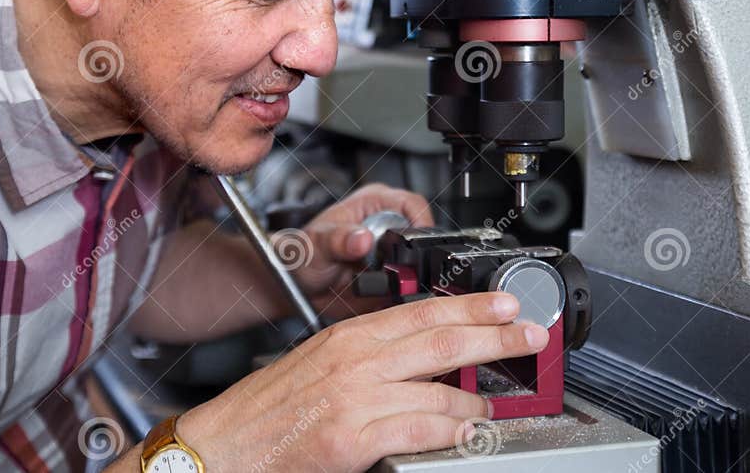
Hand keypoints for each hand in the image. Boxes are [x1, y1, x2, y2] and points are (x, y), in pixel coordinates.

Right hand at [177, 292, 548, 471]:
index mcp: (346, 336)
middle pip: (440, 339)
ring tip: (494, 403)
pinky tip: (466, 432)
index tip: (503, 301)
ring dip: (477, 398)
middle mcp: (354, 360)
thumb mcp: (319, 363)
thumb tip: (421, 356)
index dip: (469, 305)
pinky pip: (419, 428)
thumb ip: (368, 356)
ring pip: (438, 388)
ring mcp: (355, 397)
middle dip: (493, 335)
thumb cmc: (268, 409)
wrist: (222, 446)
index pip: (420, 311)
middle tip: (527, 333)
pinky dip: (451, 430)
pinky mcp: (352, 438)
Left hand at [283, 183, 433, 297]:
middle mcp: (389, 225)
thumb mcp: (317, 244)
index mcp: (376, 202)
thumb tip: (362, 238)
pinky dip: (402, 296)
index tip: (414, 246)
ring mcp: (394, 253)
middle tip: (393, 274)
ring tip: (379, 287)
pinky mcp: (396, 277)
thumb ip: (338, 240)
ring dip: (409, 280)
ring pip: (422, 264)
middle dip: (416, 259)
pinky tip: (381, 298)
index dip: (420, 224)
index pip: (413, 205)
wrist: (299, 285)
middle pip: (424, 236)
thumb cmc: (305, 252)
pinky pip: (411, 287)